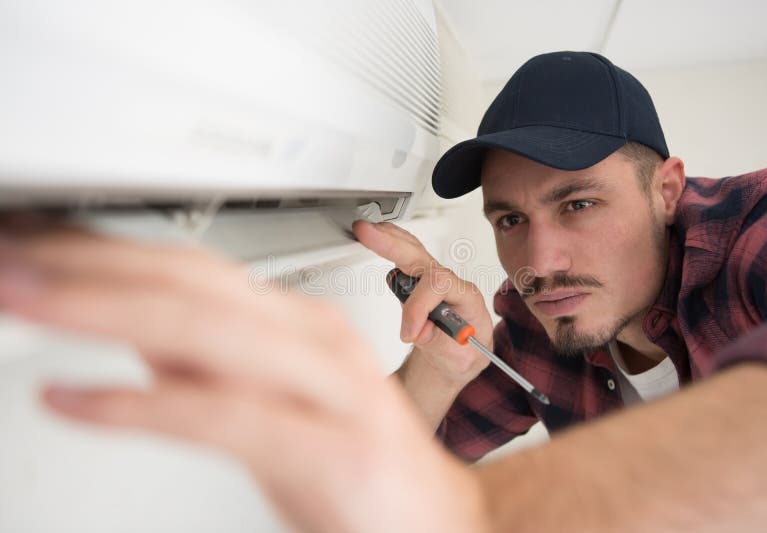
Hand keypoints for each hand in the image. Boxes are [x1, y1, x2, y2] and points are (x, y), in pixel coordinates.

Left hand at [0, 221, 487, 532]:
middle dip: (87, 264)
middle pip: (189, 282)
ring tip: (21, 298)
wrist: (436, 520)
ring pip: (205, 329)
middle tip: (8, 253)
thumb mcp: (267, 399)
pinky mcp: (332, 446)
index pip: (186, 267)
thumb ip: (207, 363)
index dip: (101, 250)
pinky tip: (71, 401)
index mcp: (294, 323)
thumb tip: (131, 330)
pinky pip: (222, 414)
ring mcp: (327, 385)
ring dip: (101, 308)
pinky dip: (140, 405)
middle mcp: (311, 338)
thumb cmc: (351, 462)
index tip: (33, 240)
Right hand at [352, 221, 492, 385]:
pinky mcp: (419, 281)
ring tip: (367, 230)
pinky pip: (406, 256)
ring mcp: (433, 279)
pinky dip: (390, 244)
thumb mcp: (461, 357)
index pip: (438, 285)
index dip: (418, 308)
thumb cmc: (464, 353)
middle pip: (420, 257)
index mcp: (466, 297)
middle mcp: (450, 283)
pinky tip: (378, 236)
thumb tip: (417, 329)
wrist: (463, 355)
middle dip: (393, 245)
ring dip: (389, 239)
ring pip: (412, 250)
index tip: (409, 334)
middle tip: (368, 235)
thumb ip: (440, 342)